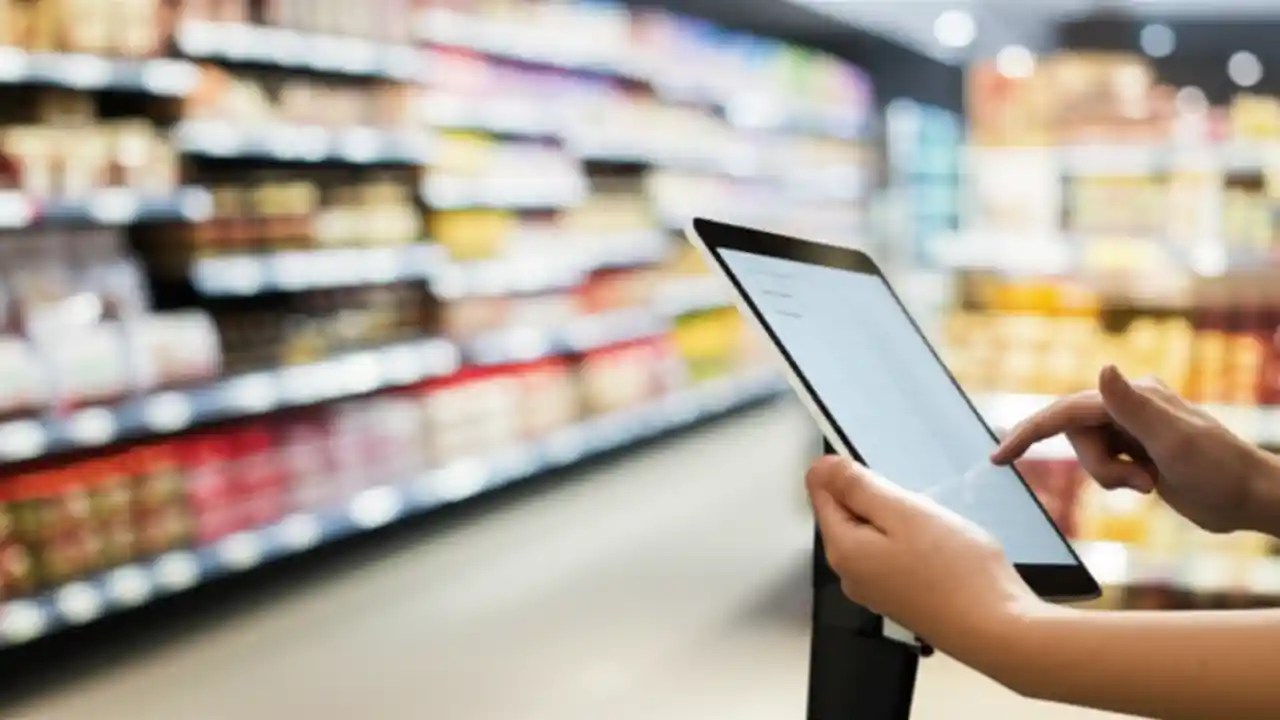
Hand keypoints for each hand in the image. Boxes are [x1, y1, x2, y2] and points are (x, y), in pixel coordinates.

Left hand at [805, 456, 1040, 664]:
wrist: (997, 630)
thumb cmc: (954, 567)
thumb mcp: (904, 512)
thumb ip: (858, 488)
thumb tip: (819, 468)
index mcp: (842, 549)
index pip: (821, 493)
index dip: (848, 472)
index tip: (887, 477)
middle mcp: (849, 574)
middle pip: (848, 514)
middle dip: (880, 499)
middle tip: (919, 507)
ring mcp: (874, 591)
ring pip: (873, 534)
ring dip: (899, 521)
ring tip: (934, 529)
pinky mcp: (900, 601)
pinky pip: (892, 556)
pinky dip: (911, 543)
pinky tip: (940, 549)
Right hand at [992, 365, 1279, 533]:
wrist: (1252, 498)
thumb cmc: (1221, 470)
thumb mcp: (1174, 440)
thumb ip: (1133, 405)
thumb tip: (1103, 368)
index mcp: (1133, 396)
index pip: (1065, 413)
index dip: (1028, 433)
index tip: (997, 457)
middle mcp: (1128, 405)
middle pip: (1076, 438)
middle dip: (1098, 468)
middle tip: (1140, 484)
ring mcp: (1132, 427)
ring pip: (1088, 454)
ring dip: (1111, 477)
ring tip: (1149, 484)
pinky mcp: (1137, 449)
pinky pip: (1104, 465)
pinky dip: (1118, 479)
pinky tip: (1150, 482)